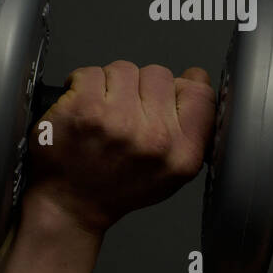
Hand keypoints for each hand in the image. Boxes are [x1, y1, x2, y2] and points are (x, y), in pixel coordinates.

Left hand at [24, 61, 215, 235]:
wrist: (72, 203)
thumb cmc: (119, 187)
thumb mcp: (175, 172)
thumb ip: (194, 129)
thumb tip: (196, 81)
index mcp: (183, 152)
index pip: (200, 94)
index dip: (185, 86)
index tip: (173, 91)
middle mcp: (155, 137)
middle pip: (161, 75)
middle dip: (144, 87)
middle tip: (130, 110)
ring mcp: (118, 120)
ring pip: (126, 69)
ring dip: (113, 84)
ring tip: (106, 109)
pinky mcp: (84, 109)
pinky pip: (91, 72)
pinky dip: (84, 84)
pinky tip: (84, 104)